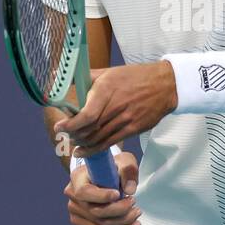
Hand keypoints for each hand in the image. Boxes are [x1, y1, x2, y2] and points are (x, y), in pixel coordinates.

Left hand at [53, 61, 177, 158]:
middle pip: (89, 129)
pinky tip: (85, 151)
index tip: (59, 127)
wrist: (165, 85)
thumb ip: (85, 77)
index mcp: (106, 90)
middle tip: (65, 135)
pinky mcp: (133, 129)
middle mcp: (115, 107)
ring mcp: (125, 120)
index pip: (85, 115)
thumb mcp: (109, 72)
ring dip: (82, 144)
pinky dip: (95, 150)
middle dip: (74, 135)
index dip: (70, 125)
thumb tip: (61, 74)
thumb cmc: (134, 76)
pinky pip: (110, 143)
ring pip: (98, 139)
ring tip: (74, 143)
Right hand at [63, 149, 141, 224]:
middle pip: (95, 212)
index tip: (118, 194)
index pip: (85, 192)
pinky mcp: (82, 223)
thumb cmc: (113, 167)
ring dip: (123, 223)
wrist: (103, 176)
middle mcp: (72, 195)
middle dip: (119, 210)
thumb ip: (128, 171)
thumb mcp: (123, 161)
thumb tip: (130, 190)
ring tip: (136, 213)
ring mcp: (75, 211)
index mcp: (77, 177)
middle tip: (134, 202)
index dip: (102, 196)